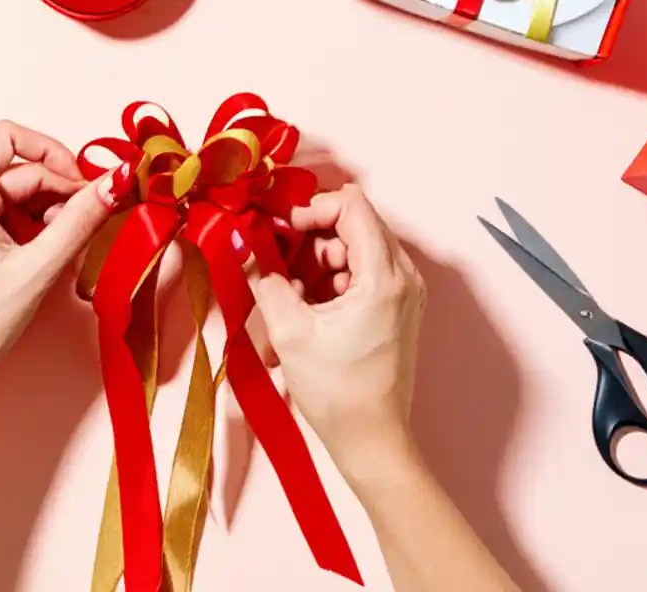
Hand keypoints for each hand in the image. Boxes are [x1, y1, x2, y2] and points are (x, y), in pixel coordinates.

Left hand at [0, 121, 118, 408]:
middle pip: (7, 176)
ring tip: (54, 252)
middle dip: (49, 194)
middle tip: (82, 225)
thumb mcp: (38, 269)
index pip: (7, 138)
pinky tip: (25, 263)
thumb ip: (80, 220)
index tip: (79, 182)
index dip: (52, 152)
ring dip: (32, 216)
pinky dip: (7, 233)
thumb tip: (114, 182)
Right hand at [251, 185, 425, 463]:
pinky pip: (361, 274)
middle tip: (282, 267)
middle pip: (355, 224)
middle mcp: (404, 277)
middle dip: (312, 239)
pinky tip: (309, 314)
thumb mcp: (289, 332)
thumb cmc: (338, 393)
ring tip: (293, 301)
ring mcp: (404, 293)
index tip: (283, 230)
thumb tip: (241, 242)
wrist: (372, 441)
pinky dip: (331, 283)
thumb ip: (264, 279)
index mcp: (384, 277)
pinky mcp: (397, 309)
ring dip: (318, 263)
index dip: (312, 208)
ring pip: (356, 249)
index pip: (353, 205)